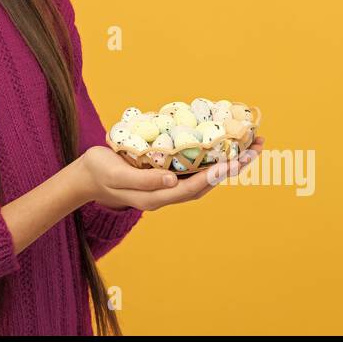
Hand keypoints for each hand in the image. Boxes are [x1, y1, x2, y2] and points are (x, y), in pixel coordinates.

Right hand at [79, 137, 265, 210]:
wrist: (86, 177)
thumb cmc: (100, 173)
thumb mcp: (118, 176)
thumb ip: (145, 180)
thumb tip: (173, 181)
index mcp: (158, 198)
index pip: (195, 186)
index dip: (218, 173)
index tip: (237, 159)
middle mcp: (168, 193)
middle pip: (208, 181)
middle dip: (234, 164)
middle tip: (256, 146)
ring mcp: (167, 185)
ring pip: (205, 174)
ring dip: (228, 159)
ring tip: (249, 143)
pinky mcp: (165, 174)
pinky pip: (194, 167)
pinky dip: (211, 155)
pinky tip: (221, 143)